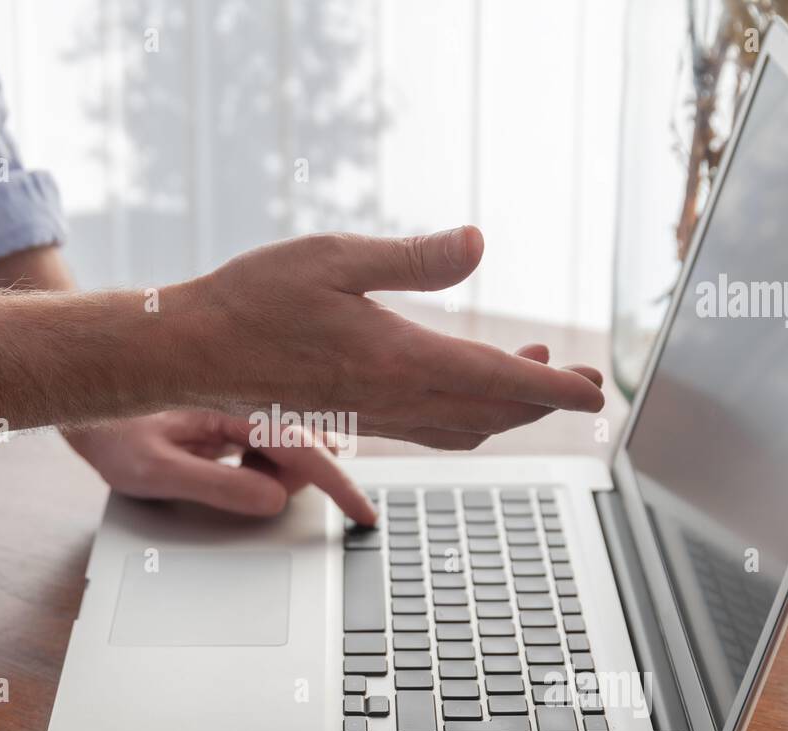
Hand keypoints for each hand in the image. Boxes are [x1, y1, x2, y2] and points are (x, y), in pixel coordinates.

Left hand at [65, 410, 377, 524]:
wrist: (87, 395)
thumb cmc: (111, 432)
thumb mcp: (154, 470)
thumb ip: (216, 485)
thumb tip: (274, 499)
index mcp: (236, 405)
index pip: (305, 449)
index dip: (339, 485)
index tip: (363, 515)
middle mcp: (250, 400)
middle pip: (306, 449)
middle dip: (291, 478)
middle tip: (243, 487)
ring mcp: (248, 408)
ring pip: (290, 451)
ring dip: (272, 473)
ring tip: (216, 468)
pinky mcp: (241, 417)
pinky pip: (270, 448)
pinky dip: (260, 467)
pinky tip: (223, 463)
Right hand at [167, 226, 604, 449]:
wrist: (192, 351)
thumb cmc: (253, 300)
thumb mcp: (335, 257)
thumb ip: (413, 259)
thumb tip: (478, 244)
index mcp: (397, 359)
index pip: (499, 380)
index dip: (555, 387)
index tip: (595, 388)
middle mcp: (393, 398)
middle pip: (492, 412)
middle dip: (544, 402)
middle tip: (578, 382)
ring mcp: (373, 415)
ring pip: (463, 427)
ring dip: (507, 409)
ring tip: (531, 377)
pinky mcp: (354, 417)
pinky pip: (429, 430)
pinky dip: (468, 416)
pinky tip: (464, 391)